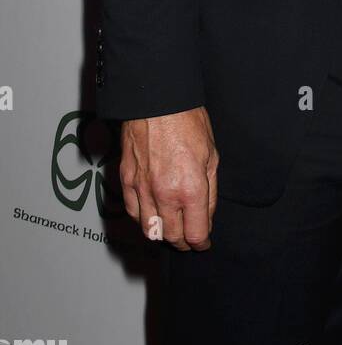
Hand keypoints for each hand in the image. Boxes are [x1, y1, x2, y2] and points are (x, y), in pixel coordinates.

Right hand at [120, 107, 218, 251]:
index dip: (201, 243)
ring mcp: (142, 189)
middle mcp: (164, 194)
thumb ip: (210, 191)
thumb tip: (206, 215)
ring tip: (172, 230)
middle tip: (190, 239)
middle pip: (172, 237)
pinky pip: (133, 213)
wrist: (157, 101)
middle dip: (184, 242)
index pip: (194, 234)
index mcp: (190, 189)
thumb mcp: (212, 156)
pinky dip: (143, 220)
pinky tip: (152, 216)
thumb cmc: (188, 122)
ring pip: (149, 230)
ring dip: (163, 235)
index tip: (203, 243)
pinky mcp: (125, 181)